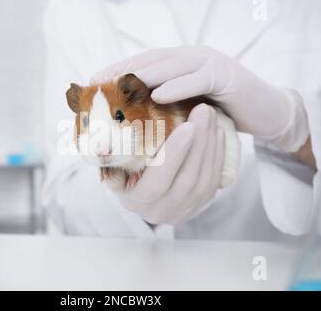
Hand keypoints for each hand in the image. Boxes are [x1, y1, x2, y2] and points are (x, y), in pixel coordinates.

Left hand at [91, 46, 309, 151]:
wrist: (265, 110)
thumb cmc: (222, 111)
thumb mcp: (189, 107)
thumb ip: (166, 107)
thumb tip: (135, 123)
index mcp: (180, 64)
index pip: (144, 62)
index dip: (118, 69)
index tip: (92, 80)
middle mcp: (192, 58)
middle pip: (152, 60)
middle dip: (124, 69)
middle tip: (99, 81)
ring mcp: (210, 63)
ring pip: (172, 65)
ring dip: (145, 75)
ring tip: (121, 85)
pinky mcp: (226, 76)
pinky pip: (199, 79)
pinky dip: (178, 86)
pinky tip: (158, 95)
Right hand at [102, 104, 224, 224]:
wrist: (145, 198)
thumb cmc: (125, 175)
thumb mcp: (113, 171)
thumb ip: (111, 162)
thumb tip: (103, 145)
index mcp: (137, 202)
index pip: (158, 182)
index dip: (174, 155)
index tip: (187, 126)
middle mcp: (161, 211)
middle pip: (186, 179)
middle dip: (198, 143)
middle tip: (203, 110)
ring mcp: (184, 210)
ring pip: (203, 180)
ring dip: (210, 146)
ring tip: (210, 116)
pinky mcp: (201, 204)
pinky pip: (213, 181)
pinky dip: (217, 155)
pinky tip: (217, 132)